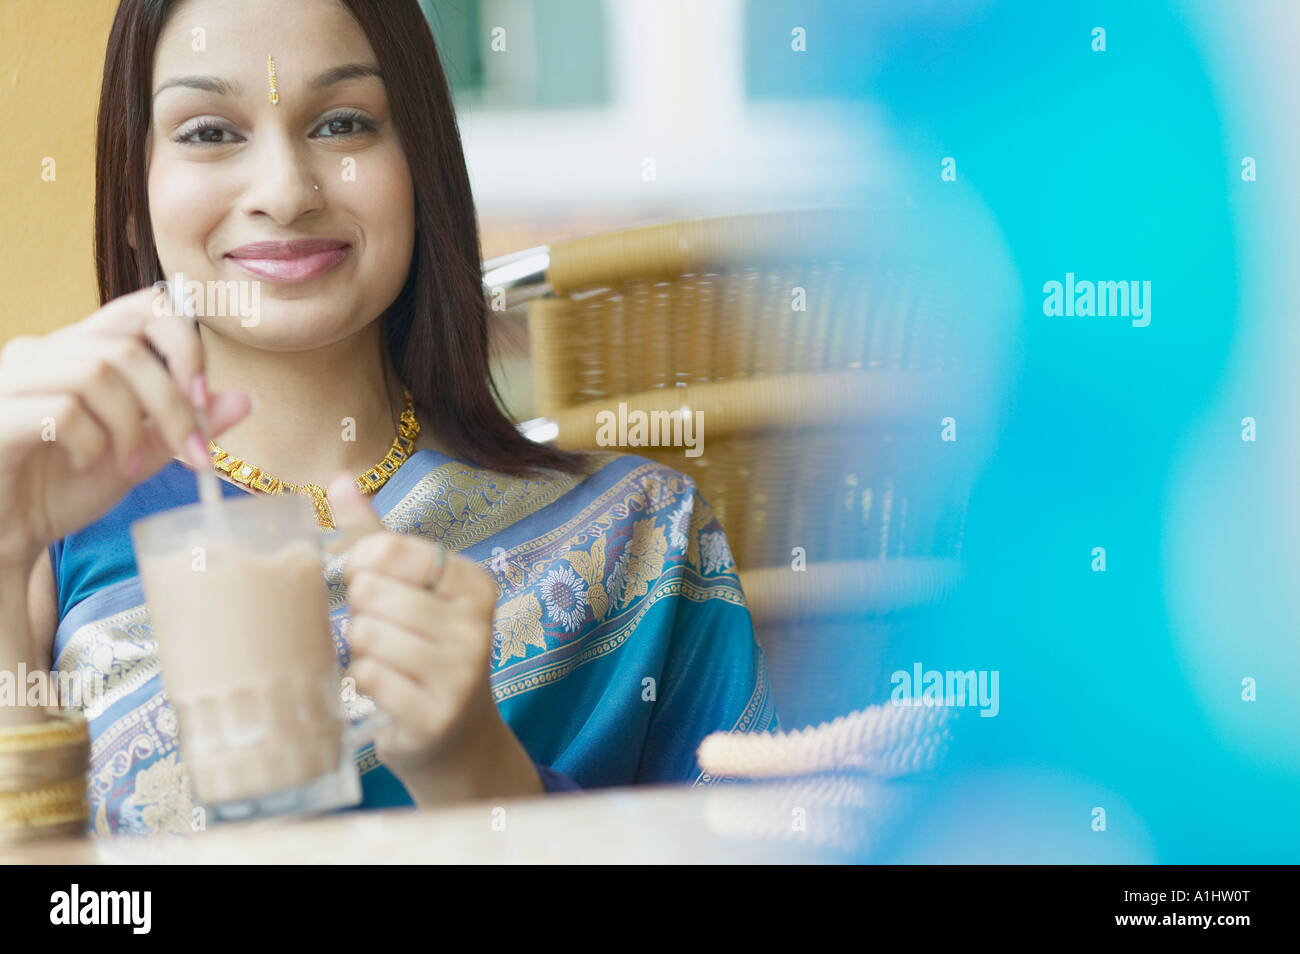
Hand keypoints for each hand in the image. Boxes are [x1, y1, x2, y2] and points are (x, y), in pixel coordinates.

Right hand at [0, 286, 251, 572]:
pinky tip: (87, 465)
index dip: (184, 344)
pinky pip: (63, 407)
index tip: (204, 397)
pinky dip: (92, 442)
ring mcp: (15, 377)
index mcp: (82, 349)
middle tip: (189, 449)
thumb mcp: (141, 456)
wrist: (7, 532)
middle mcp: (45, 351)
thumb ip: (186, 425)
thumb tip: (247, 398)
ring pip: (98, 372)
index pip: (143, 307)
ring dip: (132, 427)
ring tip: (129, 467)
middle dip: (172, 403)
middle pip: (128, 347)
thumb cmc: (65, 488)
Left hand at [328, 474, 541, 805]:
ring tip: (384, 659)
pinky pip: (368, 678)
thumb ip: (376, 534)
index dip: (362, 561)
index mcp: (476, 583)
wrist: (457, 738)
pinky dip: (363, 682)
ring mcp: (459, 673)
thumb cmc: (426, 649)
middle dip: (360, 610)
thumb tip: (338, 479)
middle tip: (378, 626)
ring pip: (366, 635)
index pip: (391, 548)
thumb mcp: (413, 588)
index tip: (369, 579)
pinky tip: (384, 689)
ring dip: (361, 649)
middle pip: (373, 593)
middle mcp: (477, 626)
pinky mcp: (434, 715)